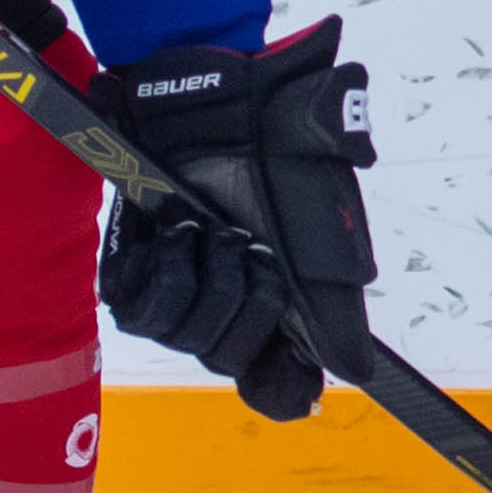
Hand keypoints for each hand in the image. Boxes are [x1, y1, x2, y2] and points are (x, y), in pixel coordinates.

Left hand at [95, 21, 380, 420]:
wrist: (219, 100)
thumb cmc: (281, 142)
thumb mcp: (330, 209)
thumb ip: (340, 282)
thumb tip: (354, 368)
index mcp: (289, 302)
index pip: (282, 386)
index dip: (286, 392)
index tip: (299, 388)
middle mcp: (236, 306)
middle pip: (236, 362)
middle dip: (248, 306)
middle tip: (253, 248)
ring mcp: (186, 294)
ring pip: (188, 339)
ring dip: (205, 282)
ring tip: (211, 230)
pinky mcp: (137, 275)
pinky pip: (141, 312)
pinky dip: (164, 271)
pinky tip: (174, 234)